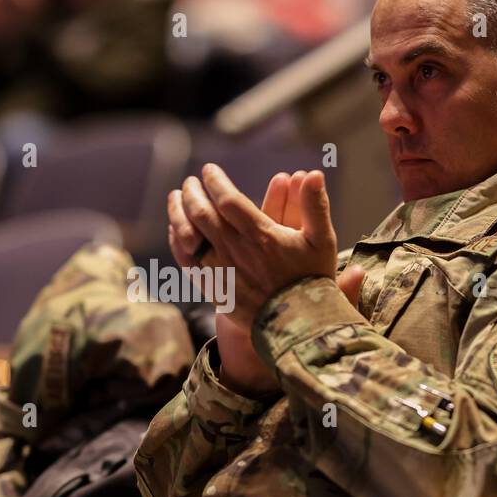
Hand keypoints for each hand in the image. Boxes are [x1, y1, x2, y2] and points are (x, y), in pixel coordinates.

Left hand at [169, 173, 297, 393]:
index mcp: (260, 235)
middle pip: (202, 214)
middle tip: (190, 182)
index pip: (228, 200)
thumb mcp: (322, 241)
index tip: (209, 170)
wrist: (298, 326)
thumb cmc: (311, 280)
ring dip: (178, 213)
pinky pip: (186, 261)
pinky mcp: (213, 288)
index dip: (215, 182)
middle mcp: (236, 251)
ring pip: (188, 236)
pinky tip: (174, 230)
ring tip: (175, 198)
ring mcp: (221, 270)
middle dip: (192, 193)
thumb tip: (314, 172)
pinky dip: (177, 242)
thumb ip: (315, 205)